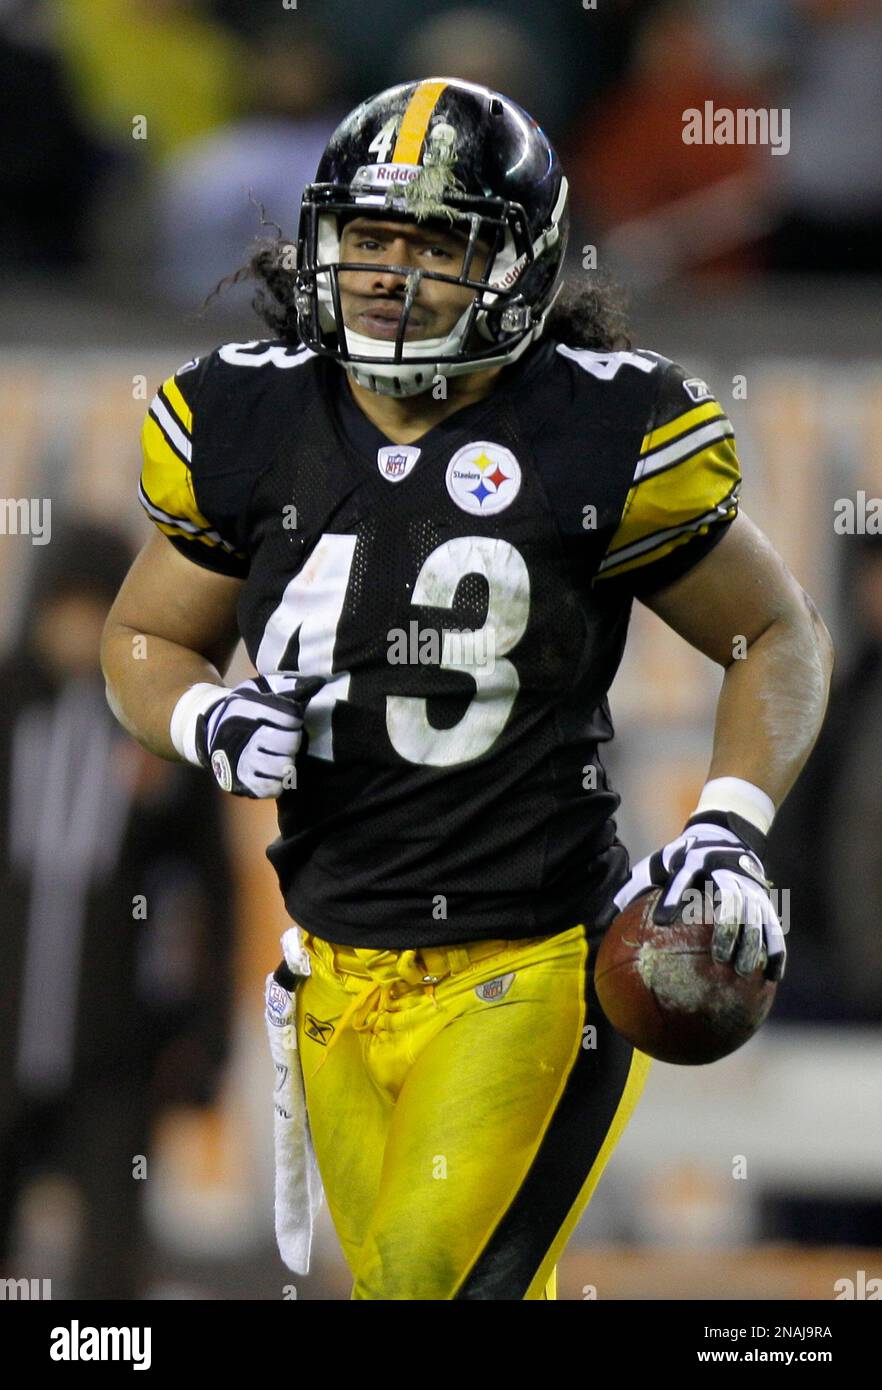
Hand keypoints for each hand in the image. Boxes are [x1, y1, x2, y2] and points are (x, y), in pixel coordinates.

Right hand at [195, 673, 316, 797]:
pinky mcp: (242, 782)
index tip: (290, 719)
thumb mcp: (260, 689)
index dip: (294, 719)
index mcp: (250, 709)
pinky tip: (275, 772)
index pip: (290, 717)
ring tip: (281, 756)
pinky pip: (273, 787)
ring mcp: (244, 761)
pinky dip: (278, 782)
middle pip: (290, 742)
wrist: (210, 731)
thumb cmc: (245, 709)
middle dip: (293, 739)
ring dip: (287, 761)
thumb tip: (318, 683)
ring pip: (283, 766)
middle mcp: (246, 736)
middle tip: (286, 738)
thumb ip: (287, 685)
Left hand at [613, 811, 785, 980]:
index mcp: (699, 859)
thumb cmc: (686, 854)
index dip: (673, 897)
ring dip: (753, 944)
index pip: (685, 877)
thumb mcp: (663, 859)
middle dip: (728, 928)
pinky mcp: (766, 900)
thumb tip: (615, 907)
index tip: (660, 921)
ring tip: (743, 973)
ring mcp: (752, 886)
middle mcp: (729, 871)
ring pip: (757, 916)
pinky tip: (773, 977)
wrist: (728, 834)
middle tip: (718, 958)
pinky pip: (775, 927)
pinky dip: (775, 950)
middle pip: (733, 900)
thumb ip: (642, 880)